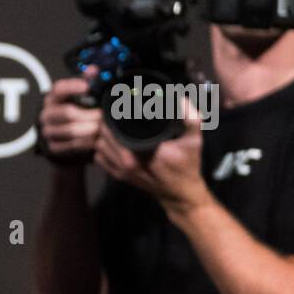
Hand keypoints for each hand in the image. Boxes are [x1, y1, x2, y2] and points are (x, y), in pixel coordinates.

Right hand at [37, 76, 100, 162]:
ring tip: (102, 127)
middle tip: (103, 115)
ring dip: (90, 129)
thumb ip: (85, 81)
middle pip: (67, 112)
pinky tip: (95, 139)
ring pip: (71, 131)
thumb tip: (93, 69)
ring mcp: (48, 131)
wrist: (60, 135)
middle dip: (88, 114)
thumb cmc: (72, 111)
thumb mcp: (76, 95)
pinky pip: (72, 145)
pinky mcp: (53, 147)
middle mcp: (46, 114)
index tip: (87, 87)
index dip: (72, 86)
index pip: (58, 89)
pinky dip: (87, 143)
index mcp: (52, 99)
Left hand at [93, 95, 210, 217]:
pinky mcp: (118, 176)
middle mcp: (127, 162)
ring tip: (111, 124)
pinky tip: (110, 140)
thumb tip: (181, 99)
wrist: (180, 194)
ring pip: (99, 147)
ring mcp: (120, 170)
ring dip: (102, 135)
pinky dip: (101, 148)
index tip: (117, 105)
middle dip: (106, 123)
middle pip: (103, 136)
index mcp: (142, 152)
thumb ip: (191, 119)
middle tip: (112, 111)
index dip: (113, 115)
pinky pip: (99, 158)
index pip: (115, 129)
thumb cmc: (187, 166)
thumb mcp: (194, 141)